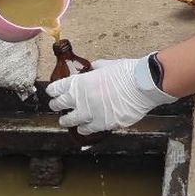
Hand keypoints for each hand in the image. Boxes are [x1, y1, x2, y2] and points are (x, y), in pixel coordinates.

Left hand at [46, 56, 176, 133]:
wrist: (142, 86)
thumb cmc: (127, 73)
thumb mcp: (108, 65)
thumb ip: (96, 68)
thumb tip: (93, 68)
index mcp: (80, 83)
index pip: (57, 88)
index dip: (53, 91)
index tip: (52, 92)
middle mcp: (81, 100)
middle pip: (59, 105)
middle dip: (56, 105)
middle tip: (56, 106)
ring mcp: (90, 114)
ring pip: (70, 121)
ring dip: (67, 120)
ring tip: (66, 121)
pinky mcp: (102, 125)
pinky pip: (87, 130)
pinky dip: (84, 128)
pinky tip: (84, 127)